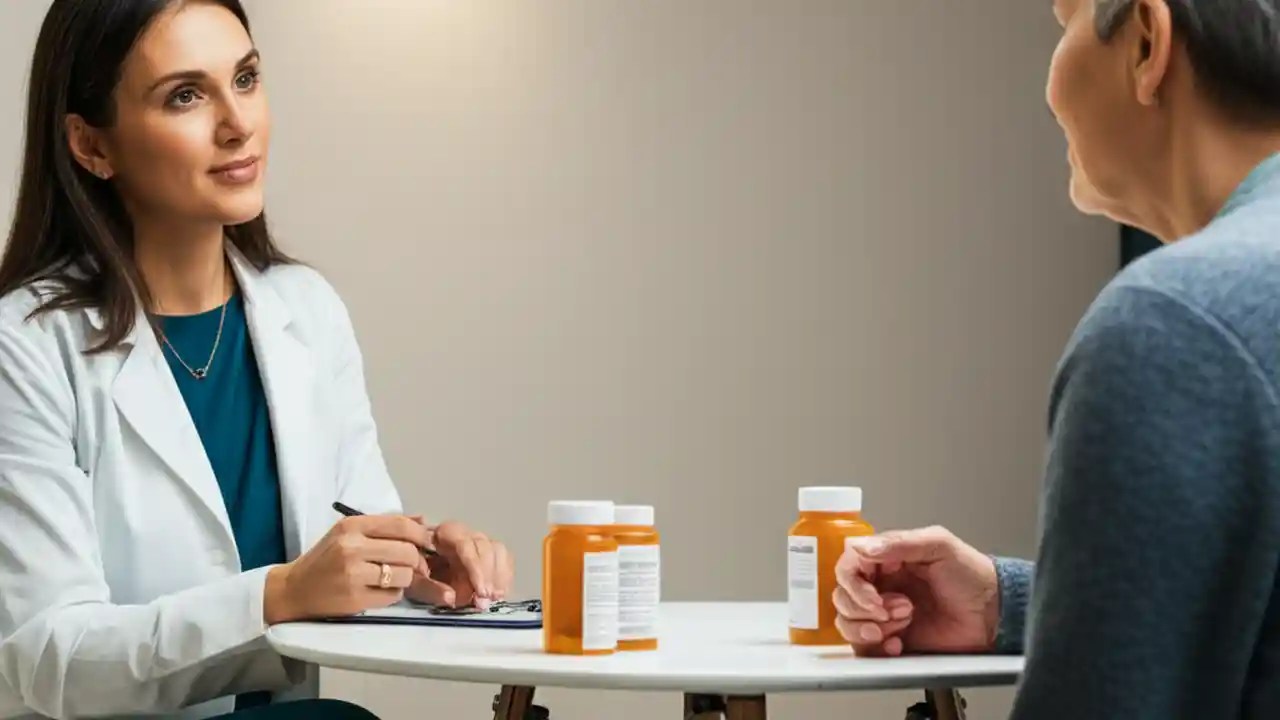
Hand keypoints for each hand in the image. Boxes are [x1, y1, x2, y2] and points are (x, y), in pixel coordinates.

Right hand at [264, 515, 430, 623]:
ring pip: (404, 574)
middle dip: (417, 560)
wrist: (293, 589)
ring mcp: (353, 574)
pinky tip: (380, 591)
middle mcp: (352, 547)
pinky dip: (393, 594)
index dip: (421, 534)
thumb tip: (423, 520)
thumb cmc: (325, 558)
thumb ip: (385, 525)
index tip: (427, 543)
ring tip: (392, 578)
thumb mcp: (349, 533)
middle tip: (414, 566)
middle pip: (407, 551)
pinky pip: (393, 595)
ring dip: (406, 578)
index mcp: (352, 526)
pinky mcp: (355, 599)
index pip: (401, 525)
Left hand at [405, 520, 513, 609]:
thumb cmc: (417, 571)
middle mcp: (466, 532)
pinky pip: (504, 559)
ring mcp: (479, 540)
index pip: (466, 547)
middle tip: (485, 601)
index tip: (480, 592)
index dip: (476, 569)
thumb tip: (451, 598)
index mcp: (446, 532)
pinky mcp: (489, 551)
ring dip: (499, 577)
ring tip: (494, 598)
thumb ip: (431, 588)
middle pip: (486, 548)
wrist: (419, 569)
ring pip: (499, 551)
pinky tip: (499, 594)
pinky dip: (504, 577)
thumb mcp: (416, 581)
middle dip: (488, 577)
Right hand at [834, 525, 999, 655]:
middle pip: (841, 596)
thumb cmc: (972, 576)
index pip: (847, 565)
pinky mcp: (889, 639)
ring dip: (867, 627)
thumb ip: (900, 542)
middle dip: (864, 608)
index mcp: (886, 558)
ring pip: (846, 621)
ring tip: (900, 626)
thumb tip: (862, 547)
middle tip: (897, 611)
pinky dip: (874, 647)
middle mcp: (880, 585)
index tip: (874, 596)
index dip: (853, 583)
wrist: (993, 615)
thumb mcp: (939, 546)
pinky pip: (862, 647)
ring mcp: (882, 614)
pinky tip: (897, 643)